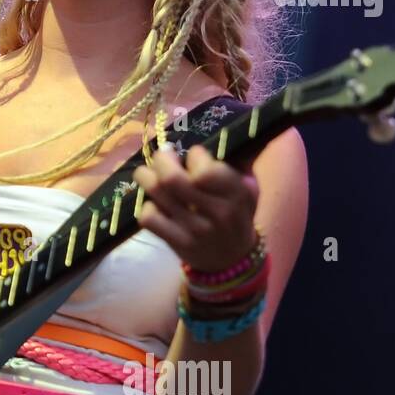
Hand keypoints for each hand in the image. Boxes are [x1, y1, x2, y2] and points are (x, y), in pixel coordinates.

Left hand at [132, 145, 259, 273]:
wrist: (232, 260)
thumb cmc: (237, 215)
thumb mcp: (249, 190)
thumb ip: (237, 164)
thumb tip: (221, 134)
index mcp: (236, 195)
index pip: (205, 170)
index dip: (194, 155)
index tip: (193, 155)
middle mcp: (216, 213)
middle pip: (172, 178)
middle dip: (162, 159)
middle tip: (163, 155)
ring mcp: (194, 230)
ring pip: (157, 193)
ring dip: (146, 176)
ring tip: (148, 171)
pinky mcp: (176, 243)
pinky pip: (148, 217)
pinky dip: (146, 205)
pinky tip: (154, 202)